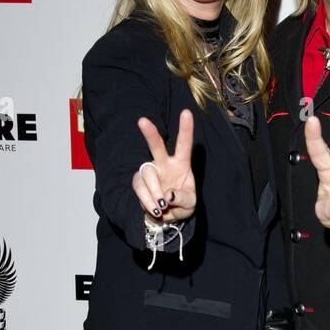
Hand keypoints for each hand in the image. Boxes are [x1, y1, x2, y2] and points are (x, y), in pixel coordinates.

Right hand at [131, 110, 195, 224]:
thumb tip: (168, 196)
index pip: (184, 144)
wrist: (166, 217)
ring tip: (162, 207)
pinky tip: (155, 210)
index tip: (186, 112)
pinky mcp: (139, 182)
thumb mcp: (190, 204)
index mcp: (181, 163)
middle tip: (142, 121)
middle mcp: (164, 163)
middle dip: (150, 134)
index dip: (186, 129)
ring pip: (147, 173)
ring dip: (155, 191)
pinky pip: (140, 188)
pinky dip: (147, 201)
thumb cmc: (181, 204)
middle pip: (156, 146)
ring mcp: (150, 172)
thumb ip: (182, 199)